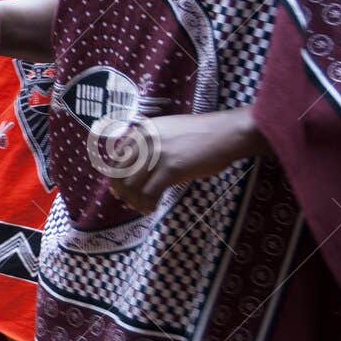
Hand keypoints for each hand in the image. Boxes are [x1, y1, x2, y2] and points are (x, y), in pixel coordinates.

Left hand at [97, 110, 260, 213]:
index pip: (116, 159)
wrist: (225, 133)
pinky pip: (149, 194)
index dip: (116, 178)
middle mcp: (143, 140)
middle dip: (123, 192)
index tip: (121, 190)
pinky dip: (147, 205)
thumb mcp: (165, 131)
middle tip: (131, 203)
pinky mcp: (171, 169)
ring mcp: (156, 154)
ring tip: (143, 208)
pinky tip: (152, 209)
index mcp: (140, 131)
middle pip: (120, 174)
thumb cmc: (200, 134)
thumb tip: (134, 169)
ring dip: (134, 201)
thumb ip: (148, 145)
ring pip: (131, 187)